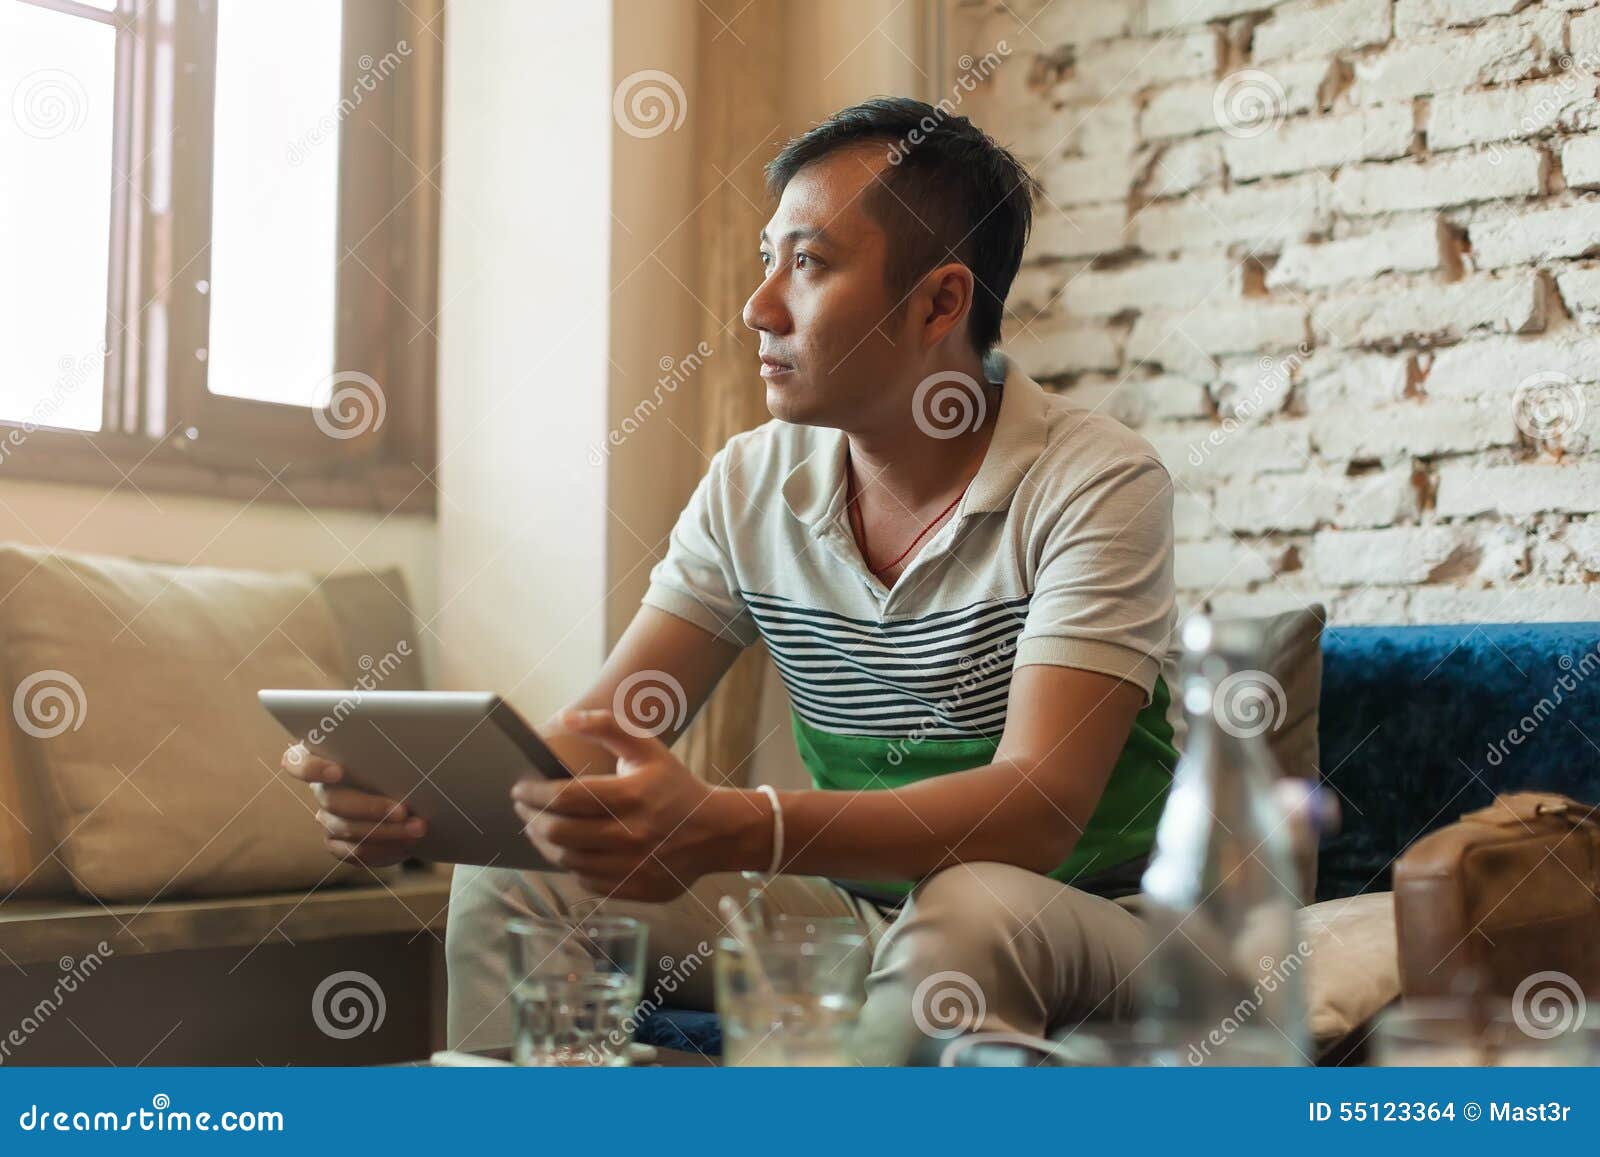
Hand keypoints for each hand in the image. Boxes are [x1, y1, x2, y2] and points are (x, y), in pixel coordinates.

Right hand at [281, 742, 425, 866]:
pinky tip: (406, 845)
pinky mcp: (338, 842)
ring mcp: (326, 817)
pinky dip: (383, 849)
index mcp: (324, 756)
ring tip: (417, 828)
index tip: (337, 772)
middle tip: (404, 811)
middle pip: (333, 801)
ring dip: (386, 831)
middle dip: (372, 807)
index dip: (312, 768)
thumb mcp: (394, 746)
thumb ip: (388, 745)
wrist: (412, 793)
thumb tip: (409, 741)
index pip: (298, 761)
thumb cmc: (400, 759)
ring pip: (346, 829)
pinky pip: (354, 852)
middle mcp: (320, 788)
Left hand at [511, 708, 751, 901]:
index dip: (533, 792)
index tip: (518, 788)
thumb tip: (564, 718)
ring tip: (537, 827)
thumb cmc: (674, 784)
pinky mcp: (634, 889)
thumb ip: (607, 725)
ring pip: (567, 860)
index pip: (565, 796)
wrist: (716, 832)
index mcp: (632, 795)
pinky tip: (567, 849)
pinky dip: (570, 865)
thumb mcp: (647, 747)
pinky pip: (585, 881)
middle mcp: (632, 834)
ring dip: (544, 843)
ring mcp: (634, 867)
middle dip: (530, 818)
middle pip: (559, 832)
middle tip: (522, 808)